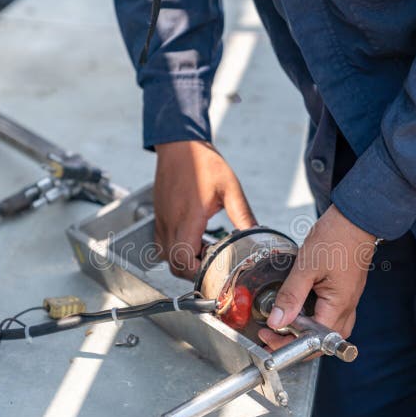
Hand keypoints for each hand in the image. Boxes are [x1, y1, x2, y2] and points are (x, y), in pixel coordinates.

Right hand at [154, 140, 255, 277]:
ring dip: (183, 261)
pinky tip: (193, 240)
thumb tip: (256, 233)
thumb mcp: (230, 189)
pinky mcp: (159, 216)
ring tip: (204, 252)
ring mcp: (162, 220)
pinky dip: (175, 249)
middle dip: (192, 271)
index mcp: (189, 218)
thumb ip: (243, 214)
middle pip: (173, 264)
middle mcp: (171, 222)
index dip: (197, 272)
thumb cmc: (203, 162)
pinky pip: (161, 243)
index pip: (184, 259)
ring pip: (165, 256)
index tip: (214, 270)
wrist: (180, 144)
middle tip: (212, 264)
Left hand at [260, 205, 377, 349]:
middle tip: (272, 334)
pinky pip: (330, 314)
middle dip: (296, 343)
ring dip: (305, 332)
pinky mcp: (345, 292)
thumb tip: (277, 322)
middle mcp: (347, 307)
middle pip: (322, 342)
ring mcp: (348, 300)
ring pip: (327, 329)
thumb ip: (291, 296)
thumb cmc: (336, 237)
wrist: (355, 218)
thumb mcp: (306, 266)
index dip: (288, 343)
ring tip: (282, 325)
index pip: (313, 341)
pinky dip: (313, 318)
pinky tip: (299, 310)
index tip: (268, 336)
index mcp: (339, 304)